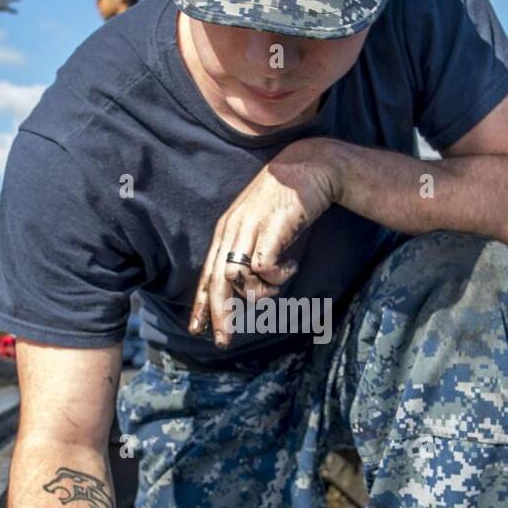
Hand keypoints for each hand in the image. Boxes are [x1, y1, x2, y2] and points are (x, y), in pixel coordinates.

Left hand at [189, 136, 339, 348]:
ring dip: (260, 291)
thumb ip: (251, 253)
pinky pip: (264, 267)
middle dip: (219, 314)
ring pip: (238, 277)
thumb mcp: (262, 228)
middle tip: (223, 340)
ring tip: (278, 283)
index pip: (208, 273)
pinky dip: (278, 275)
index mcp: (226, 231)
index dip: (202, 304)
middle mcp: (232, 230)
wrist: (310, 167)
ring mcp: (249, 227)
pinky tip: (291, 266)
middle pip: (216, 281)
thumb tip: (248, 287)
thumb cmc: (288, 201)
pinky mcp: (270, 228)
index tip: (197, 328)